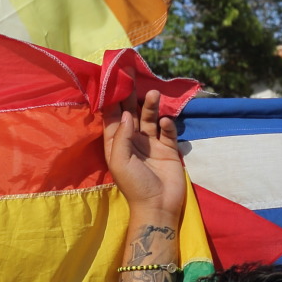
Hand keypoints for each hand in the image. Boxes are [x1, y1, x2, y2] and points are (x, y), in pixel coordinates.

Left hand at [103, 88, 184, 220]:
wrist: (159, 206)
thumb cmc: (135, 185)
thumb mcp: (120, 161)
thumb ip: (122, 136)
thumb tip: (126, 114)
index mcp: (117, 144)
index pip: (113, 117)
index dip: (113, 100)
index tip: (115, 80)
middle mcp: (133, 141)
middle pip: (132, 113)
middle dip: (132, 96)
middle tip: (133, 75)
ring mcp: (152, 144)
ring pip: (150, 118)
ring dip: (151, 106)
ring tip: (154, 94)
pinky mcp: (168, 148)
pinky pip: (167, 130)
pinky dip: (167, 124)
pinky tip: (165, 122)